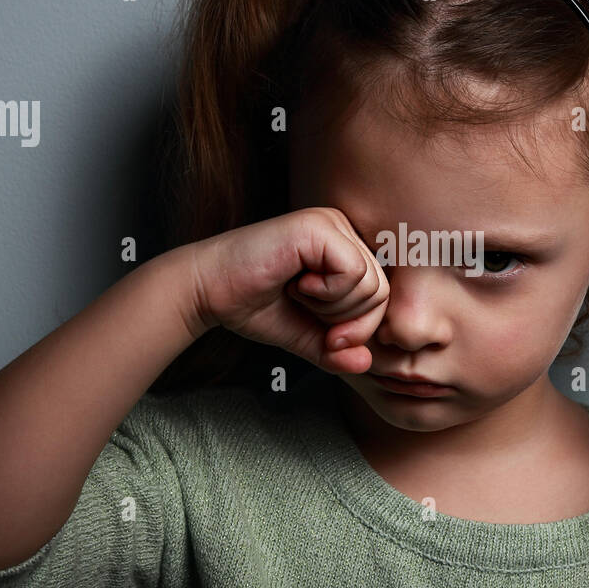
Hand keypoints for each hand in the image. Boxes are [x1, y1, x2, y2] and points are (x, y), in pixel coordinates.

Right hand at [186, 207, 389, 373]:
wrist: (208, 291)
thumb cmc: (252, 305)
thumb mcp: (306, 335)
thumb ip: (337, 350)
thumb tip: (365, 363)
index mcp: (344, 249)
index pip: (380, 297)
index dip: (359, 330)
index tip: (327, 339)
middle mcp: (342, 229)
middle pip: (380, 293)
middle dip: (346, 322)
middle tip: (307, 311)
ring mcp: (331, 224)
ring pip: (371, 284)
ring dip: (332, 306)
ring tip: (297, 293)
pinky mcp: (318, 226)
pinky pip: (353, 272)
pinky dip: (327, 292)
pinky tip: (297, 284)